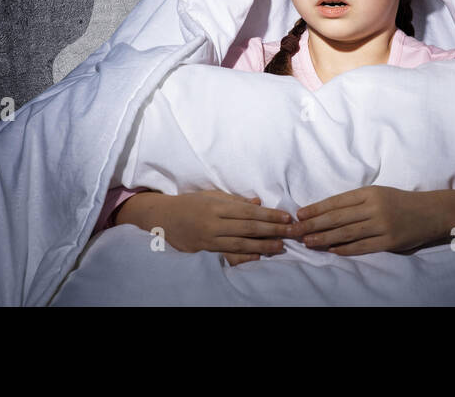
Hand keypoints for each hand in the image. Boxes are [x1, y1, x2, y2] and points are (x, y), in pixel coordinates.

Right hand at [119, 190, 293, 266]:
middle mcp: (214, 223)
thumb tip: (258, 202)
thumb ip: (235, 200)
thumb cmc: (189, 203)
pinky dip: (244, 257)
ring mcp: (209, 239)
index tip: (286, 216)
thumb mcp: (211, 196)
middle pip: (248, 227)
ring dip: (263, 245)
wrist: (162, 218)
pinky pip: (228, 255)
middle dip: (272, 229)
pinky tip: (258, 257)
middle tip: (291, 231)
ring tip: (280, 246)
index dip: (269, 214)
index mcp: (217, 206)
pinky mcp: (205, 250)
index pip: (249, 211)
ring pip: (241, 243)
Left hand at [286, 186, 454, 255]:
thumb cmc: (400, 202)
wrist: (431, 212)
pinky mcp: (389, 241)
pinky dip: (346, 249)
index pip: (337, 201)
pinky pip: (363, 246)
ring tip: (308, 242)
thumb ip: (356, 202)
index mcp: (370, 192)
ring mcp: (382, 225)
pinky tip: (332, 251)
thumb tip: (326, 212)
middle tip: (296, 229)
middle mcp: (374, 207)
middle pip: (338, 217)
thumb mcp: (378, 194)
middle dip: (314, 224)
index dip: (317, 208)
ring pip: (347, 233)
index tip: (300, 213)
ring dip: (325, 238)